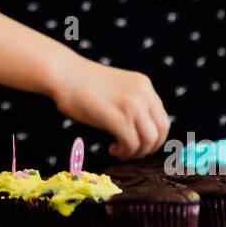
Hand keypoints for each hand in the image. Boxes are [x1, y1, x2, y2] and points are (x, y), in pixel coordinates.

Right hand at [50, 58, 169, 159]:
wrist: (63, 73)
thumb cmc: (82, 85)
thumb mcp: (117, 90)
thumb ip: (132, 104)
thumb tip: (142, 131)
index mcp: (144, 85)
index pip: (163, 119)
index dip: (154, 138)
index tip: (138, 144)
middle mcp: (143, 93)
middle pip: (161, 131)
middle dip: (149, 148)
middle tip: (130, 152)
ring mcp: (131, 104)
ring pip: (148, 140)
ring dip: (135, 153)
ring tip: (118, 150)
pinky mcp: (117, 117)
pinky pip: (131, 144)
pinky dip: (124, 152)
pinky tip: (112, 149)